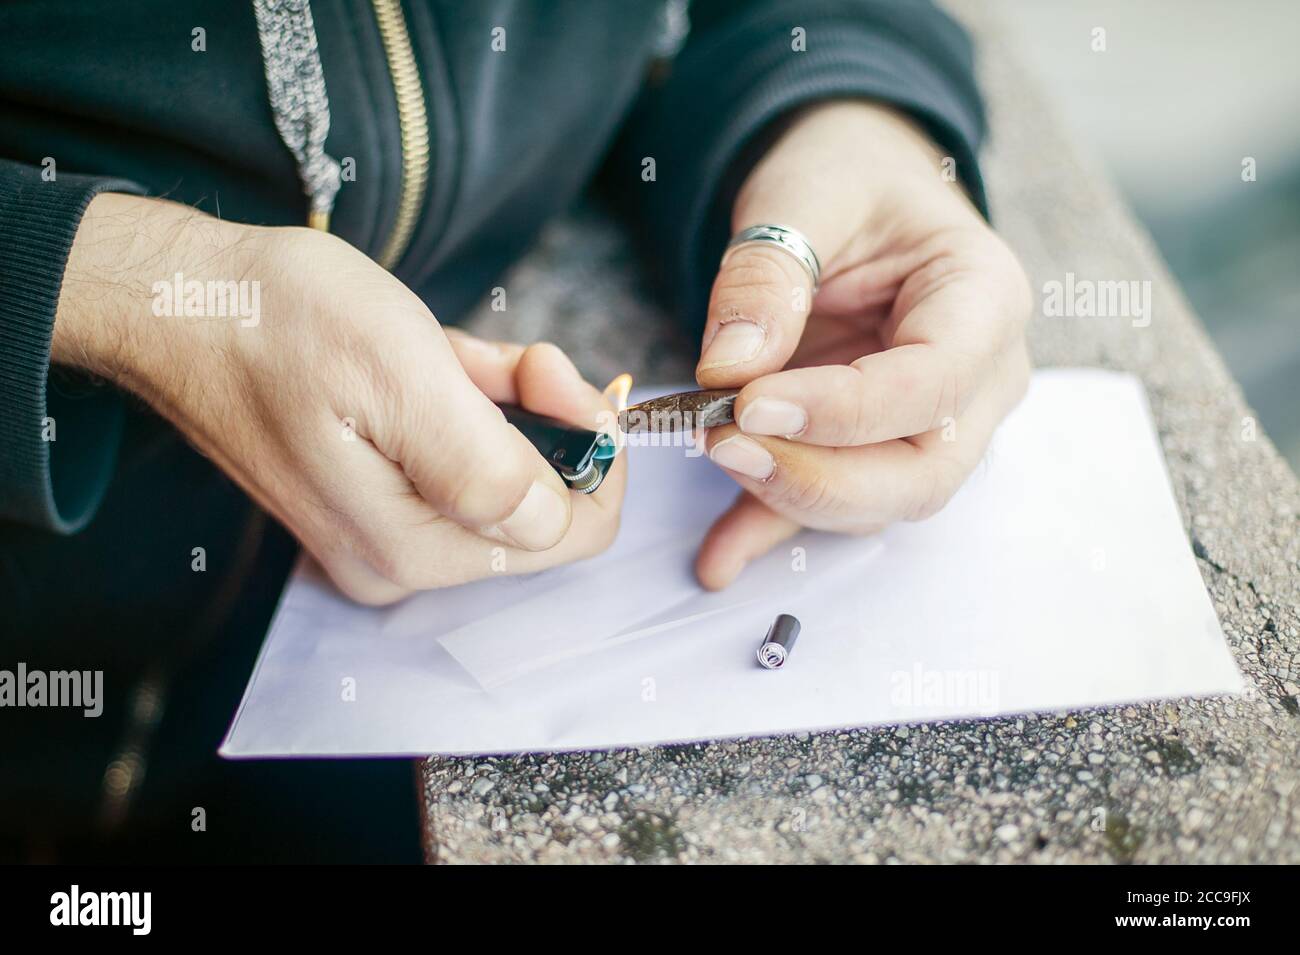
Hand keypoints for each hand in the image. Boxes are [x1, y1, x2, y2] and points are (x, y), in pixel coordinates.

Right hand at [54, 194, 623, 603]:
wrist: (182, 305)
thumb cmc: (280, 323)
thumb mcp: (401, 376)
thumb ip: (486, 467)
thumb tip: (557, 518)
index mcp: (416, 547)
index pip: (574, 529)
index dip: (591, 445)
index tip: (557, 372)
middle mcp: (404, 559)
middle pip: (543, 502)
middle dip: (548, 419)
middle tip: (514, 356)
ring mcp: (386, 532)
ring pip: (506, 472)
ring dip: (506, 404)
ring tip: (455, 354)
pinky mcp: (374, 498)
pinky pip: (462, 458)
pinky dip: (471, 404)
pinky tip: (438, 363)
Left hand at [694, 101, 1030, 588]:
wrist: (854, 185)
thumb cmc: (848, 175)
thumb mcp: (804, 193)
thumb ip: (769, 273)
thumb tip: (728, 368)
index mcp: (984, 300)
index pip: (933, 384)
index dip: (844, 410)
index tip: (750, 403)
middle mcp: (978, 378)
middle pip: (922, 472)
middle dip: (819, 477)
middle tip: (723, 443)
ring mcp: (933, 424)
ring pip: (878, 501)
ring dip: (787, 497)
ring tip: (706, 456)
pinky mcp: (872, 449)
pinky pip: (826, 505)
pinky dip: (766, 529)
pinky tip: (714, 558)